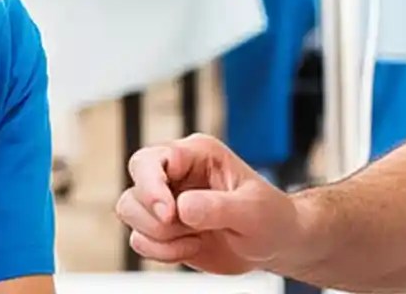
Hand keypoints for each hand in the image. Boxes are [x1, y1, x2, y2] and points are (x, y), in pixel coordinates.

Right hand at [115, 134, 299, 274]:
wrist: (275, 244)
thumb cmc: (271, 217)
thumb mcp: (254, 211)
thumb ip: (218, 207)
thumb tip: (182, 207)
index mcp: (197, 154)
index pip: (152, 160)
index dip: (152, 186)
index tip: (170, 213)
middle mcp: (176, 173)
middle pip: (134, 188)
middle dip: (154, 217)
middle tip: (185, 228)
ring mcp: (166, 201)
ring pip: (130, 213)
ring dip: (160, 237)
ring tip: (195, 237)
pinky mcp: (163, 228)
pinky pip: (140, 241)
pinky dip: (162, 252)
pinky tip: (192, 247)